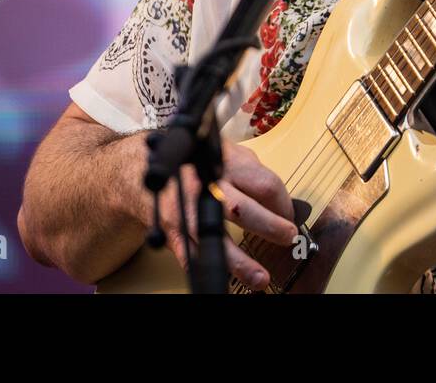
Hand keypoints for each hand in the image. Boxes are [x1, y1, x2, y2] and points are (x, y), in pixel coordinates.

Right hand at [153, 141, 297, 289]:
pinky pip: (189, 254)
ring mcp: (187, 210)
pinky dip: (207, 267)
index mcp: (226, 165)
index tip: (290, 218)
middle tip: (287, 237)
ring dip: (239, 261)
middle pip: (242, 209)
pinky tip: (222, 280)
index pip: (265, 184)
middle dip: (268, 227)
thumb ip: (254, 174)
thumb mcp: (228, 155)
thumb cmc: (196, 163)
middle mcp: (206, 186)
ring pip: (214, 237)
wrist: (145, 167)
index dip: (283, 204)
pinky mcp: (172, 230)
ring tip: (260, 277)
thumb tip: (282, 201)